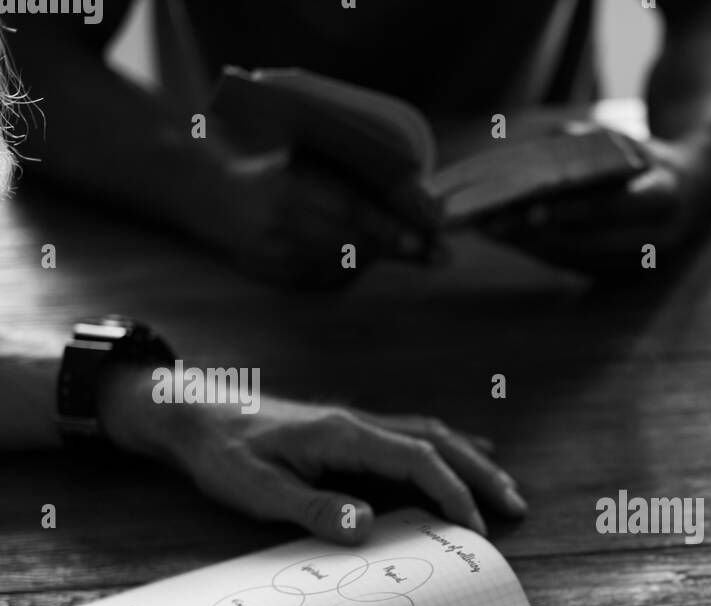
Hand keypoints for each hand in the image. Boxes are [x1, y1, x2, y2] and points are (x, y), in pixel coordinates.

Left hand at [98, 364, 524, 540]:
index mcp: (344, 435)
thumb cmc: (221, 453)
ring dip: (472, 462)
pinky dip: (448, 450)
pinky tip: (466, 454)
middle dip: (481, 475)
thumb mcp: (256, 489)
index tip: (475, 527)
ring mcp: (358, 426)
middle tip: (515, 506)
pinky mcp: (350, 434)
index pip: (418, 460)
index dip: (452, 493)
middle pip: (440, 443)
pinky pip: (413, 438)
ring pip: (433, 436)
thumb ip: (313, 508)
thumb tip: (368, 526)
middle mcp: (360, 424)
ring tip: (505, 489)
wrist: (192, 413)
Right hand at [202, 150, 440, 287]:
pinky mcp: (278, 279)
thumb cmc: (271, 170)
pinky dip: (352, 269)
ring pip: (346, 266)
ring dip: (380, 259)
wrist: (211, 197)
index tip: (422, 239)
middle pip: (355, 245)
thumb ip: (348, 173)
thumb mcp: (305, 158)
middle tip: (437, 254)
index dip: (389, 228)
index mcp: (291, 188)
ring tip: (409, 250)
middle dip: (399, 250)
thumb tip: (412, 191)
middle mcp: (284, 226)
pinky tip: (361, 257)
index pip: (351, 211)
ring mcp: (279, 258)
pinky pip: (328, 280)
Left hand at [481, 134, 710, 274]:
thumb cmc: (650, 159)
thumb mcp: (627, 140)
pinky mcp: (624, 275)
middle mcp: (658, 237)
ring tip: (490, 230)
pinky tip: (511, 238)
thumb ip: (587, 142)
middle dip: (538, 235)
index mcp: (665, 196)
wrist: (695, 191)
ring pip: (579, 259)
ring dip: (532, 247)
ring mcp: (641, 262)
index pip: (613, 208)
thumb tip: (540, 147)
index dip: (572, 212)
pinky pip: (578, 267)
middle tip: (493, 223)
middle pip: (589, 242)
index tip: (531, 210)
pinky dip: (542, 252)